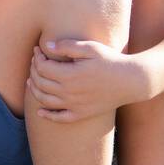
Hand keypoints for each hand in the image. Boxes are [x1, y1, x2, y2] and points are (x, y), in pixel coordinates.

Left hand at [27, 40, 152, 122]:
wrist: (131, 81)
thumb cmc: (111, 61)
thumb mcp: (90, 48)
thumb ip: (67, 46)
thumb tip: (46, 45)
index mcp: (69, 75)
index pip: (42, 67)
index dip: (37, 57)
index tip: (38, 49)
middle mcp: (69, 92)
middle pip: (41, 82)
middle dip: (34, 70)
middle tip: (35, 61)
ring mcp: (74, 105)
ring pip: (45, 100)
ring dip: (34, 90)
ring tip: (32, 80)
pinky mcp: (81, 114)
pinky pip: (60, 118)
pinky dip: (47, 116)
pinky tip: (40, 112)